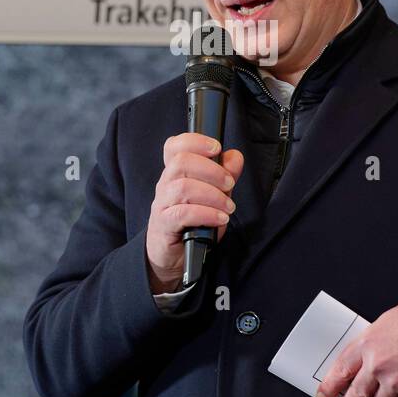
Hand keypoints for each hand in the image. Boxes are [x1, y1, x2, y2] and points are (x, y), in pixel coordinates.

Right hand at [145, 133, 243, 291]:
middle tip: (230, 184)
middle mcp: (166, 184)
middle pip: (181, 162)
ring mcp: (162, 204)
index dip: (195, 141)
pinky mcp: (164, 224)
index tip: (216, 148)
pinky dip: (206, 214)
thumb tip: (234, 156)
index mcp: (176, 173)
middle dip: (212, 170)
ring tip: (228, 206)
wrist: (174, 255)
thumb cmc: (193, 222)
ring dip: (212, 195)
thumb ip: (225, 175)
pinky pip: (182, 213)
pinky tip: (220, 218)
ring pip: (182, 187)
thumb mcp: (214, 196)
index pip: (174, 146)